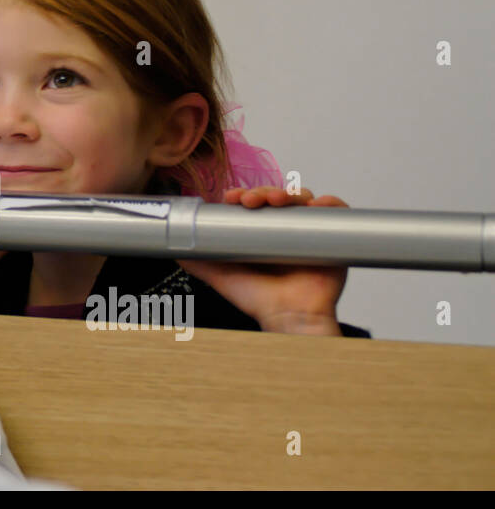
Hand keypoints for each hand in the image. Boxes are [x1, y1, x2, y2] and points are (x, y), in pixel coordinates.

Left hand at [177, 186, 348, 335]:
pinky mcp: (332, 238)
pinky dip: (328, 202)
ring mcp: (309, 231)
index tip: (232, 197)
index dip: (243, 194)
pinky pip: (335, 211)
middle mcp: (286, 229)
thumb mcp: (221, 276)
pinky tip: (315, 205)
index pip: (254, 202)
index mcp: (262, 233)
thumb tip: (173, 250)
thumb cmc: (259, 299)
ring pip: (301, 199)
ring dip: (289, 193)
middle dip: (263, 191)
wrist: (289, 317)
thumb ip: (199, 262)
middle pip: (277, 196)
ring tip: (277, 201)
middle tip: (251, 200)